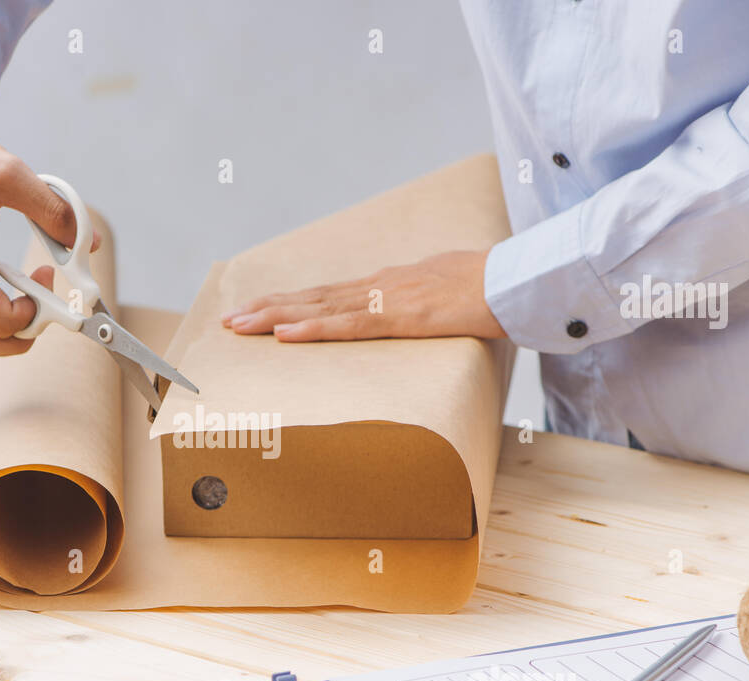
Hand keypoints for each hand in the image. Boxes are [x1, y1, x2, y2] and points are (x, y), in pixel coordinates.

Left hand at [220, 250, 504, 341]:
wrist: (518, 279)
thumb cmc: (491, 290)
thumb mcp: (448, 298)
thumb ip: (425, 306)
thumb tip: (419, 314)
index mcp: (388, 286)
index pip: (329, 295)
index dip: (292, 303)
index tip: (259, 310)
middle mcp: (378, 287)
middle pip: (312, 298)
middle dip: (269, 309)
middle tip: (231, 320)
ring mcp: (386, 299)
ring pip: (319, 309)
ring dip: (276, 317)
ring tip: (240, 325)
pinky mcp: (399, 316)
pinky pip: (348, 326)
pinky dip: (313, 329)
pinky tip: (285, 334)